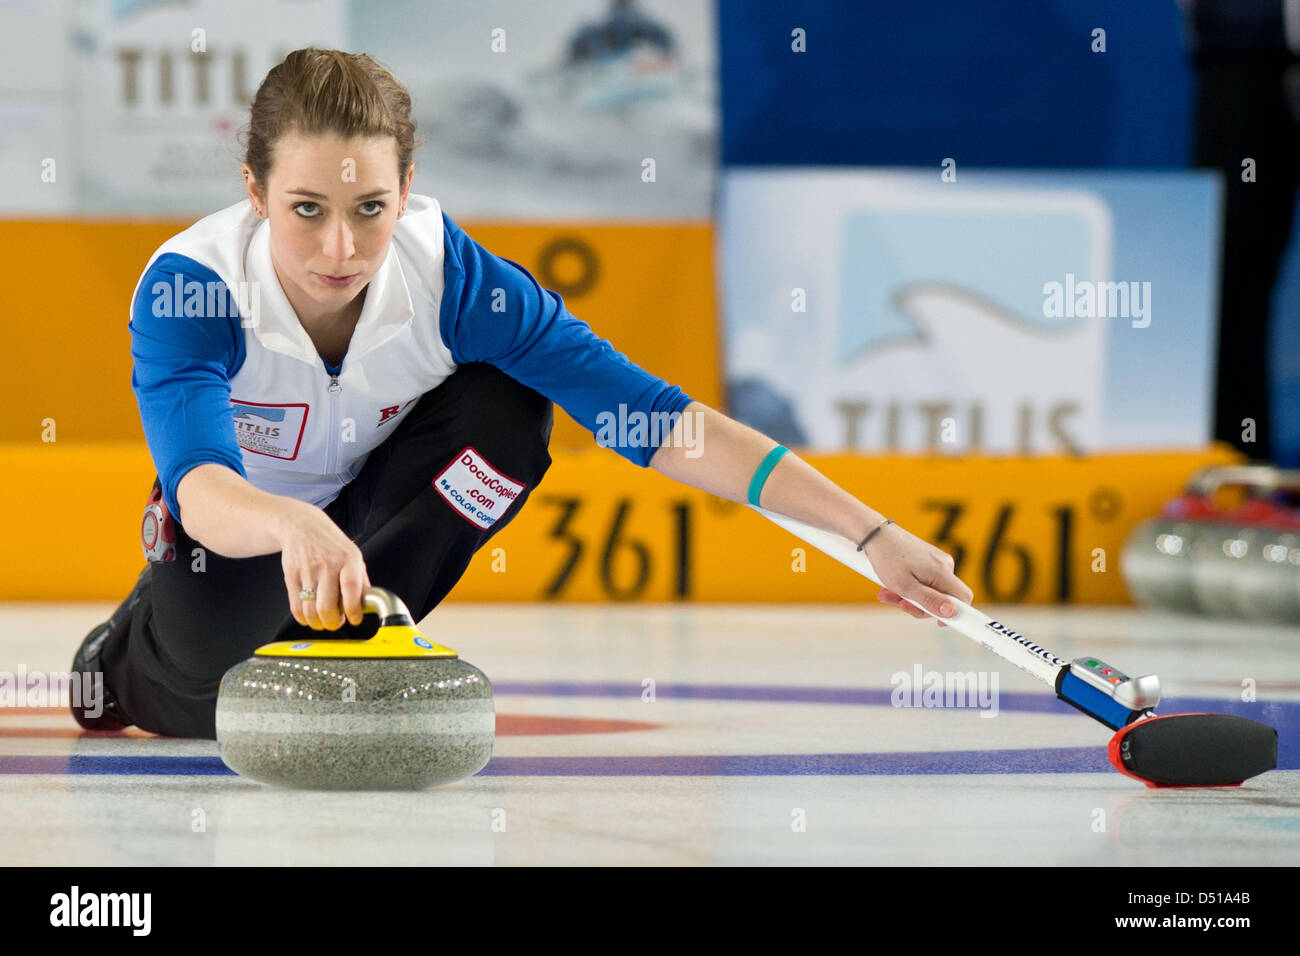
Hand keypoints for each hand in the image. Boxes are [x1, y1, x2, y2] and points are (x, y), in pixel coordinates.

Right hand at [275, 499, 369, 629]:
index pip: (351, 589)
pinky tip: (309, 617)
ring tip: (324, 621)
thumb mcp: (353, 555)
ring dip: (318, 623)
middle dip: (333, 623)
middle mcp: (327, 564)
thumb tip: (366, 605)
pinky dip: (303, 618)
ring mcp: (307, 571)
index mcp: (348, 559)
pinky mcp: (291, 576)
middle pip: (327, 606)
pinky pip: (296, 607)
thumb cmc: (330, 543)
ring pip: (310, 610)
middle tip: (336, 623)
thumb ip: (361, 580)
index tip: (355, 619)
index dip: (353, 610)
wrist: (301, 526)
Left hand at [863, 521, 973, 626]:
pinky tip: (892, 585)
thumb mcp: (905, 586)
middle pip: (942, 597)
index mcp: (943, 571)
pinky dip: (909, 586)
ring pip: (930, 590)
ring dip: (909, 596)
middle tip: (898, 603)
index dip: (955, 614)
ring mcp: (936, 561)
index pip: (964, 597)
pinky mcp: (927, 559)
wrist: (874, 534)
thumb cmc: (887, 558)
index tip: (939, 623)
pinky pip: (924, 580)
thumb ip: (929, 601)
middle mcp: (944, 565)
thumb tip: (951, 612)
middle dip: (920, 605)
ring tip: (887, 593)